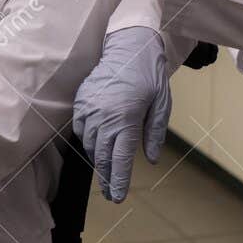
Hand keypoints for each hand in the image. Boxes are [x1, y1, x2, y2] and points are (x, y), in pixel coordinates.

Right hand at [74, 27, 171, 201]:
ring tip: (105, 172)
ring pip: (89, 145)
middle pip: (101, 157)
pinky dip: (88, 141)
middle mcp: (104, 116)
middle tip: (111, 193)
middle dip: (107, 178)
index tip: (117, 197)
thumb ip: (154, 133)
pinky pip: (81, 129)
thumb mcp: (161, 104)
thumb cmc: (149, 74)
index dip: (119, 181)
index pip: (120, 159)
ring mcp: (89, 108)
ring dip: (97, 161)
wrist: (128, 45)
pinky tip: (96, 146)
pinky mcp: (81, 101)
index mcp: (126, 119)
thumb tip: (150, 159)